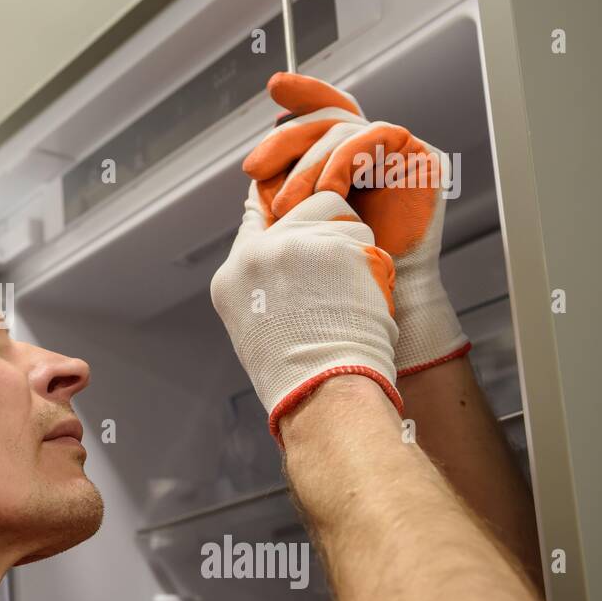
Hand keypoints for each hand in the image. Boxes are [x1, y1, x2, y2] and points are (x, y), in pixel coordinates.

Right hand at [210, 184, 401, 440]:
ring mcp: (292, 246)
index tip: (291, 210)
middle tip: (336, 274)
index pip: (252, 220)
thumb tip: (283, 255)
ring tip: (347, 290)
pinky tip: (362, 292)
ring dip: (348, 243)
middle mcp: (255, 254)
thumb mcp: (255, 326)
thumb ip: (261, 284)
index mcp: (231, 277)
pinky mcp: (330, 246)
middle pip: (300, 210)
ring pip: (334, 214)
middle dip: (323, 231)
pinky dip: (370, 260)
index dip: (277, 212)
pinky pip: (361, 234)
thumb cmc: (297, 374)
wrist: (323, 391)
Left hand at [242, 73, 469, 373]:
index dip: (301, 95)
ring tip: (288, 206)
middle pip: (326, 118)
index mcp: (339, 162)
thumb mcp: (290, 228)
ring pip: (343, 129)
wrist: (370, 309)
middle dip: (286, 139)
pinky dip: (344, 158)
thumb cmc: (329, 276)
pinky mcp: (419, 158)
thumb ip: (277, 195)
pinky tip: (327, 189)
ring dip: (309, 164)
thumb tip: (255, 173)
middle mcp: (369, 152)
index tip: (274, 86)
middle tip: (255, 168)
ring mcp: (396, 153)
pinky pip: (377, 136)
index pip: (321, 115)